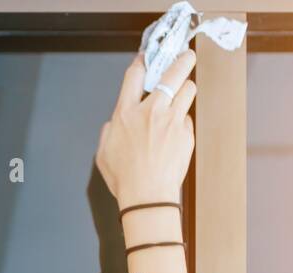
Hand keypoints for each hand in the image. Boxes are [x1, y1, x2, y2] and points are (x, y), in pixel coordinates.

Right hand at [97, 50, 196, 207]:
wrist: (147, 195)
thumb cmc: (124, 177)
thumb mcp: (103, 152)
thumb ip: (109, 131)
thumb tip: (115, 123)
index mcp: (125, 114)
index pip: (135, 75)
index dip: (143, 61)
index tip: (148, 57)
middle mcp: (150, 111)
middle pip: (173, 72)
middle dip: (182, 59)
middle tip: (186, 56)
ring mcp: (171, 120)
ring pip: (188, 89)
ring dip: (185, 89)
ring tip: (182, 94)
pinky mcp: (186, 133)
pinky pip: (188, 118)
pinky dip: (182, 122)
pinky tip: (174, 134)